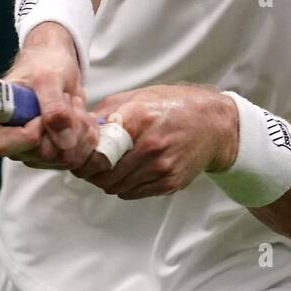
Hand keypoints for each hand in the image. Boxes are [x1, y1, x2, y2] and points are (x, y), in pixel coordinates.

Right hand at [0, 23, 98, 169]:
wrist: (58, 64)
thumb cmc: (44, 64)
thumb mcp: (49, 78)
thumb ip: (54, 108)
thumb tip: (64, 142)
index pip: (4, 145)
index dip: (30, 134)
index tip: (43, 114)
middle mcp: (10, 139)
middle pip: (40, 154)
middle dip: (64, 127)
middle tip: (69, 99)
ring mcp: (31, 149)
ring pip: (63, 158)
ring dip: (79, 130)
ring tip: (75, 103)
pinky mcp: (52, 153)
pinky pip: (76, 157)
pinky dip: (86, 136)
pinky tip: (83, 117)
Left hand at [72, 84, 238, 199]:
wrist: (211, 123)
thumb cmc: (171, 106)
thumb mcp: (136, 97)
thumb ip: (105, 112)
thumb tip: (78, 128)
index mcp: (138, 119)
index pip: (97, 152)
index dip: (83, 160)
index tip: (78, 158)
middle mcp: (150, 145)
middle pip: (104, 175)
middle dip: (91, 173)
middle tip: (89, 167)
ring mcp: (161, 167)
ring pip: (116, 187)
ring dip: (106, 181)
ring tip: (109, 168)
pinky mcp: (169, 182)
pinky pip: (133, 193)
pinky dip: (124, 186)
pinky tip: (129, 172)